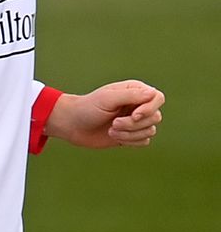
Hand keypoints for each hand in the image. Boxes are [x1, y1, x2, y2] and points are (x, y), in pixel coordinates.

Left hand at [46, 80, 164, 147]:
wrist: (73, 125)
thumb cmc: (87, 108)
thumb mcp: (107, 98)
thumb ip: (131, 95)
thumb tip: (153, 94)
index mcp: (134, 91)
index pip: (158, 98)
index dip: (150, 108)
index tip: (134, 115)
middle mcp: (138, 105)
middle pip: (155, 117)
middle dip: (134, 124)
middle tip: (114, 123)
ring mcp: (136, 121)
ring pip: (150, 130)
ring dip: (129, 134)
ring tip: (111, 130)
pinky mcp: (132, 135)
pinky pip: (144, 141)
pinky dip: (129, 141)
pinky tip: (114, 136)